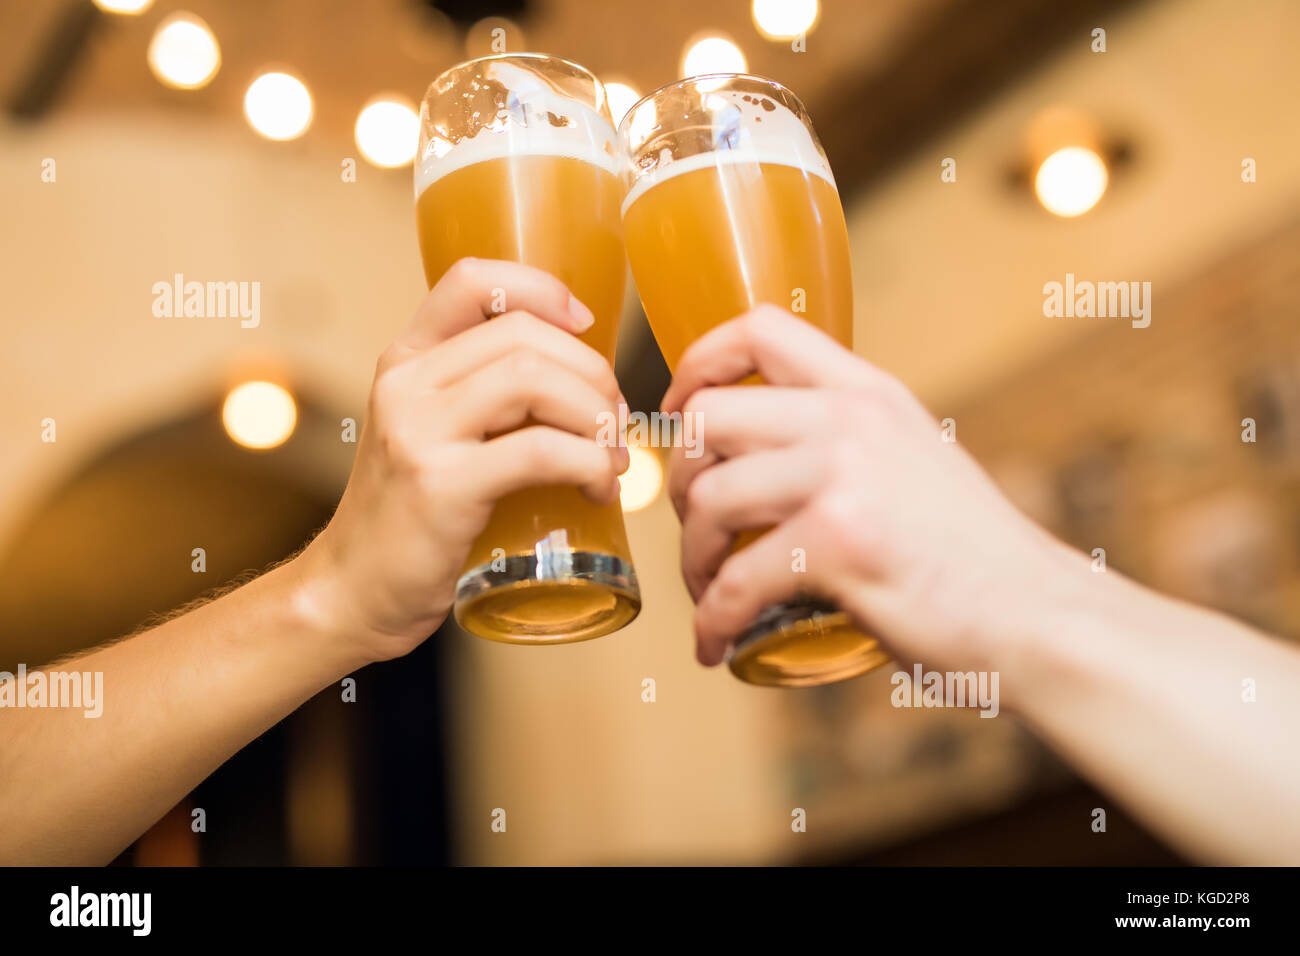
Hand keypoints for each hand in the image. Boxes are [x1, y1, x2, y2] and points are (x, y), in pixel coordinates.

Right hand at [296, 258, 626, 663]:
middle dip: (593, 373)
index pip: (471, 280)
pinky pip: (540, 451)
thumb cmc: (412, 519)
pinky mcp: (441, 486)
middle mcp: (406, 385)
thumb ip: (482, 398)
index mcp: (405, 360)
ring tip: (610, 457)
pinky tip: (598, 488)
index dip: (542, 289)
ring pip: (535, 382)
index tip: (586, 326)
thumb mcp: (431, 436)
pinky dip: (589, 464)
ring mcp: (419, 433)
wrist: (352, 594)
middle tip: (616, 421)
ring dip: (597, 416)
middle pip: (525, 336)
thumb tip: (584, 378)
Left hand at [661, 305, 1084, 674]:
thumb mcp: (915, 458)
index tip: (678, 409)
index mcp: (868, 391)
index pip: (760, 326)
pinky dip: (712, 618)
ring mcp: (843, 477)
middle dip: (682, 480)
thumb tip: (765, 457)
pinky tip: (716, 641)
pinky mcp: (837, 545)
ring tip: (706, 592)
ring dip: (691, 556)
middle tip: (696, 528)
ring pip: (709, 498)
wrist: (1036, 615)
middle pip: (709, 418)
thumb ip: (848, 441)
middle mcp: (851, 420)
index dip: (698, 362)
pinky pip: (734, 580)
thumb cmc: (971, 553)